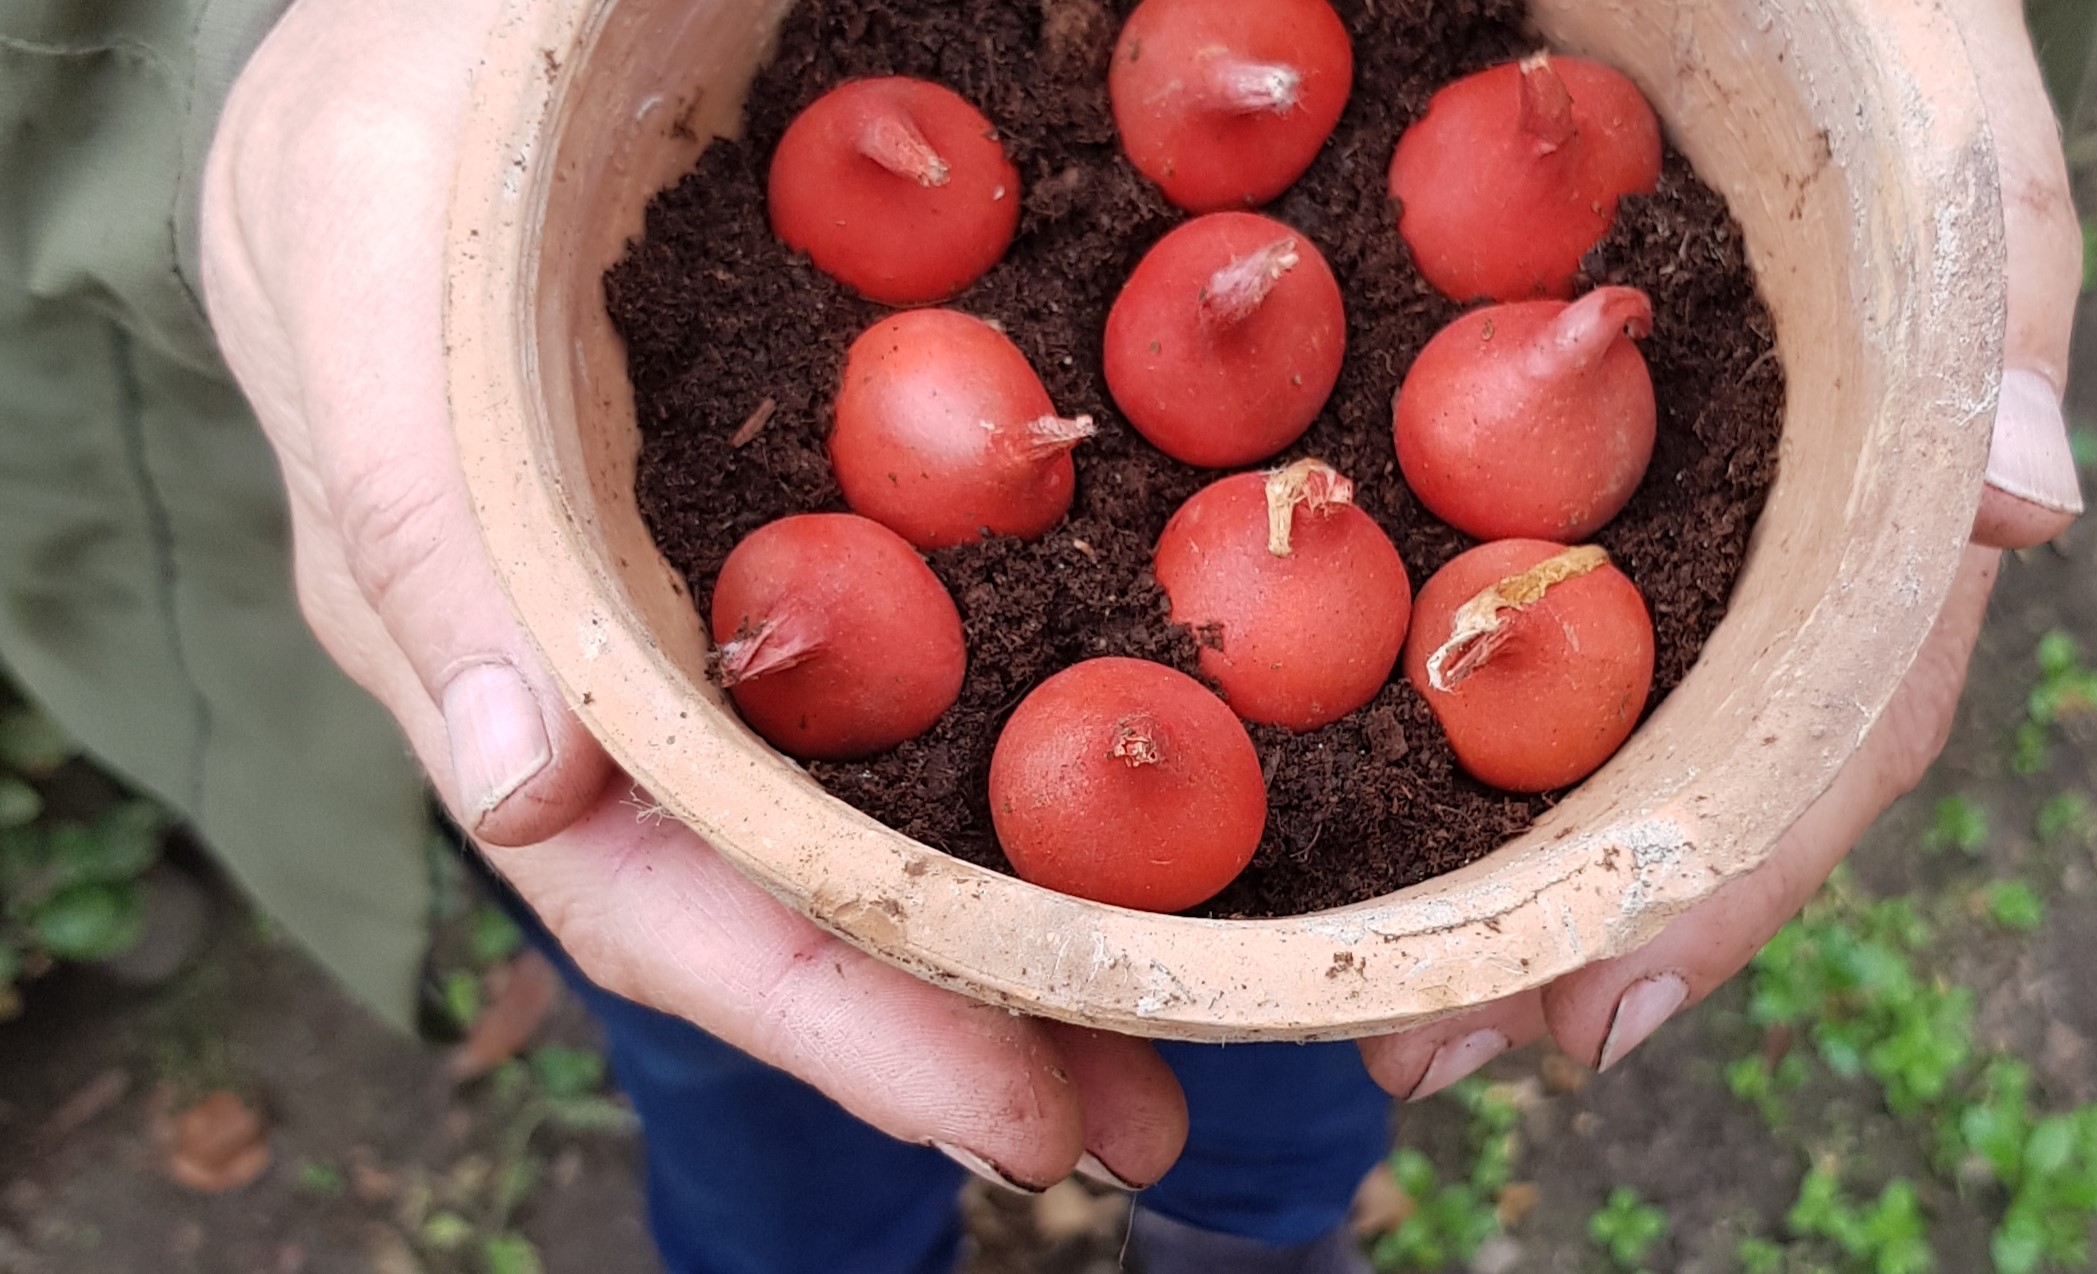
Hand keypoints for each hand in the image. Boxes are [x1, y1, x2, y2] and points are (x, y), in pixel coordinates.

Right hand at [201, 0, 1185, 1190]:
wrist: (476, 18)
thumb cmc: (388, 138)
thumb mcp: (356, 271)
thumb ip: (418, 521)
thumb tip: (527, 783)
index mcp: (502, 660)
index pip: (663, 896)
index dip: (837, 1022)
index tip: (1015, 1118)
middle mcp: (632, 672)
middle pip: (801, 893)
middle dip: (967, 1024)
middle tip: (1154, 1123)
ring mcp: (746, 599)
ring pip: (890, 795)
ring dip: (1037, 917)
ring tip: (1198, 1016)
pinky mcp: (841, 513)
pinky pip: (959, 640)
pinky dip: (1057, 734)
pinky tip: (1175, 777)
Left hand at [1362, 0, 2085, 1096]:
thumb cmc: (1839, 4)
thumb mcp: (1932, 118)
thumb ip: (1984, 300)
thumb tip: (2040, 503)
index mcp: (1866, 485)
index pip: (1825, 731)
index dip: (1722, 887)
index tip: (1598, 1024)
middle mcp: (1738, 517)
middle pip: (1667, 765)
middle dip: (1553, 924)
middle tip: (1421, 1060)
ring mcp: (1602, 478)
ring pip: (1547, 703)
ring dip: (1452, 853)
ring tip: (1346, 991)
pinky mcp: (1473, 418)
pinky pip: (1420, 566)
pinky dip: (1358, 687)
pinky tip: (1286, 788)